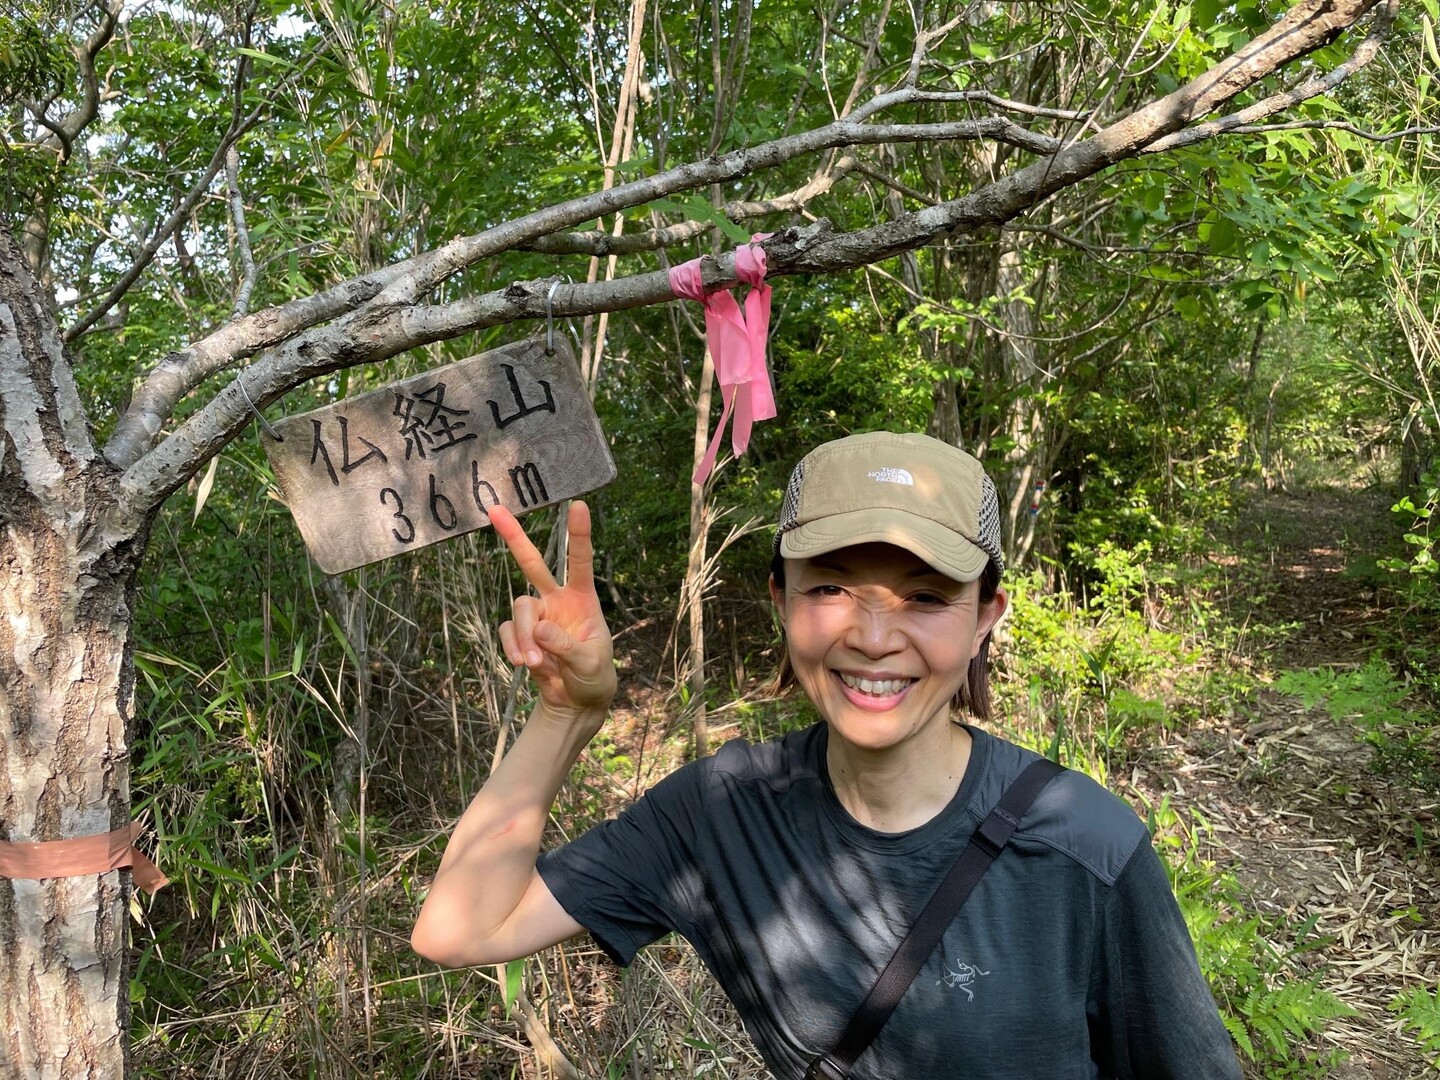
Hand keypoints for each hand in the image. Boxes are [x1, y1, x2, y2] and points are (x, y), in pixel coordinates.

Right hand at [491, 501, 615, 721]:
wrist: (575, 701)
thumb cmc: (593, 676)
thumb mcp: (589, 663)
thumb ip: (567, 646)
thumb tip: (539, 630)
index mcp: (583, 599)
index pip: (580, 561)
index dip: (579, 534)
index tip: (579, 505)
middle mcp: (557, 600)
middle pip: (533, 563)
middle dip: (515, 537)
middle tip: (495, 510)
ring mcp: (536, 616)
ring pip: (519, 608)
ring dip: (522, 635)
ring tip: (532, 663)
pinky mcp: (520, 634)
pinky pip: (507, 631)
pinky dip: (513, 646)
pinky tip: (524, 664)